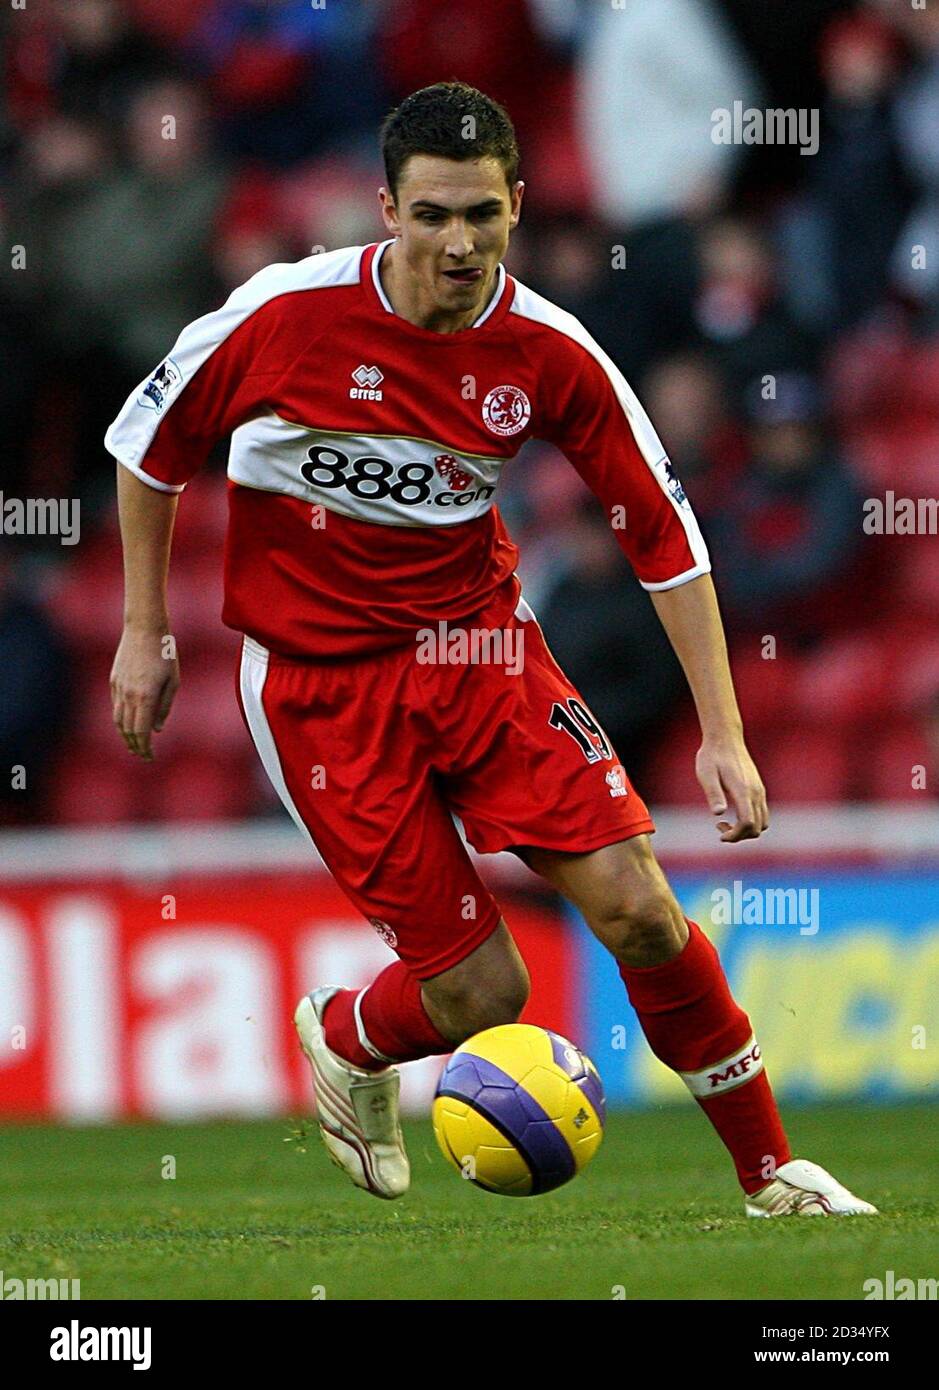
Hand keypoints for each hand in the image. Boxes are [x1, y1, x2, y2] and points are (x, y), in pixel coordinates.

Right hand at [110, 627, 179, 760]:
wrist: (144, 629)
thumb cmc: (165, 654)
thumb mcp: (172, 682)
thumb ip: (164, 707)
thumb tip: (157, 729)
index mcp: (145, 697)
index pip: (141, 732)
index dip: (145, 748)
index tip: (150, 757)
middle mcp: (128, 695)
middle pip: (127, 730)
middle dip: (135, 746)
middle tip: (143, 755)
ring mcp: (118, 688)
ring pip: (118, 720)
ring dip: (125, 735)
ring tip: (134, 744)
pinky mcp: (113, 680)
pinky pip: (116, 706)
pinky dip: (121, 719)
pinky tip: (128, 723)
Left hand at [695, 736, 768, 841]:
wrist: (725, 738)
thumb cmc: (712, 756)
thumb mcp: (706, 774)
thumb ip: (713, 793)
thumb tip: (718, 814)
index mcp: (743, 790)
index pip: (748, 823)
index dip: (735, 835)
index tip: (719, 832)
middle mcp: (756, 792)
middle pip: (758, 828)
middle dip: (740, 836)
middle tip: (720, 828)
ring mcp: (760, 791)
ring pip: (763, 823)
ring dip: (746, 830)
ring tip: (726, 823)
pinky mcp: (759, 789)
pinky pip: (761, 813)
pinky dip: (750, 821)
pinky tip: (732, 812)